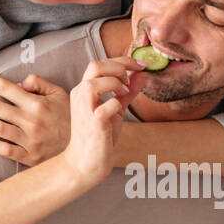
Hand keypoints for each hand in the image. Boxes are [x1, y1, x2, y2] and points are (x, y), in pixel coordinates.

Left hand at [0, 70, 70, 165]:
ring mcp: (29, 140)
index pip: (6, 88)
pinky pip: (3, 149)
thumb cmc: (70, 117)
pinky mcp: (28, 156)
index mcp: (38, 104)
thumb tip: (18, 82)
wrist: (86, 146)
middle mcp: (31, 121)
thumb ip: (39, 83)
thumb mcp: (60, 94)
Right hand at [61, 58, 146, 184]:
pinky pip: (108, 106)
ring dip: (116, 83)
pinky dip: (117, 104)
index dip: (123, 60)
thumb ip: (128, 91)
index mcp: (84, 90)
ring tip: (123, 94)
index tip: (141, 65)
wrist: (86, 163)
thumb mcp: (116, 109)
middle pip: (95, 65)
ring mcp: (85, 109)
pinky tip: (118, 113)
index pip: (100, 64)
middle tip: (130, 80)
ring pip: (96, 81)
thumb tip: (143, 73)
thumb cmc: (99, 136)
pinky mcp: (94, 124)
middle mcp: (80, 96)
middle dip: (119, 67)